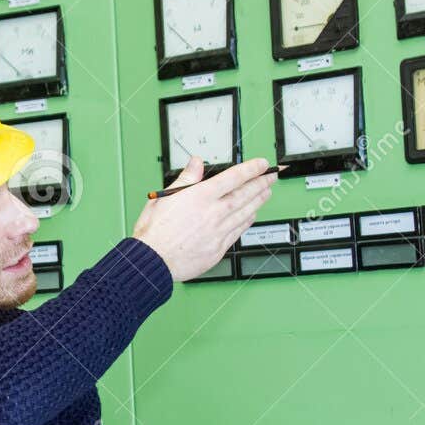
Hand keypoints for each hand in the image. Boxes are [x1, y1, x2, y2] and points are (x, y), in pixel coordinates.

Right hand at [132, 156, 275, 281]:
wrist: (152, 261)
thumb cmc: (155, 232)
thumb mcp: (164, 197)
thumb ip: (185, 178)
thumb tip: (196, 163)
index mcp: (200, 197)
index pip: (234, 177)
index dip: (251, 169)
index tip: (261, 164)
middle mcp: (213, 213)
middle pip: (245, 194)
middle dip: (261, 183)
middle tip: (271, 176)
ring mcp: (218, 231)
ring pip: (246, 212)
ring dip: (259, 200)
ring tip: (267, 192)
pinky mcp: (219, 247)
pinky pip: (239, 231)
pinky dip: (248, 220)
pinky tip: (252, 215)